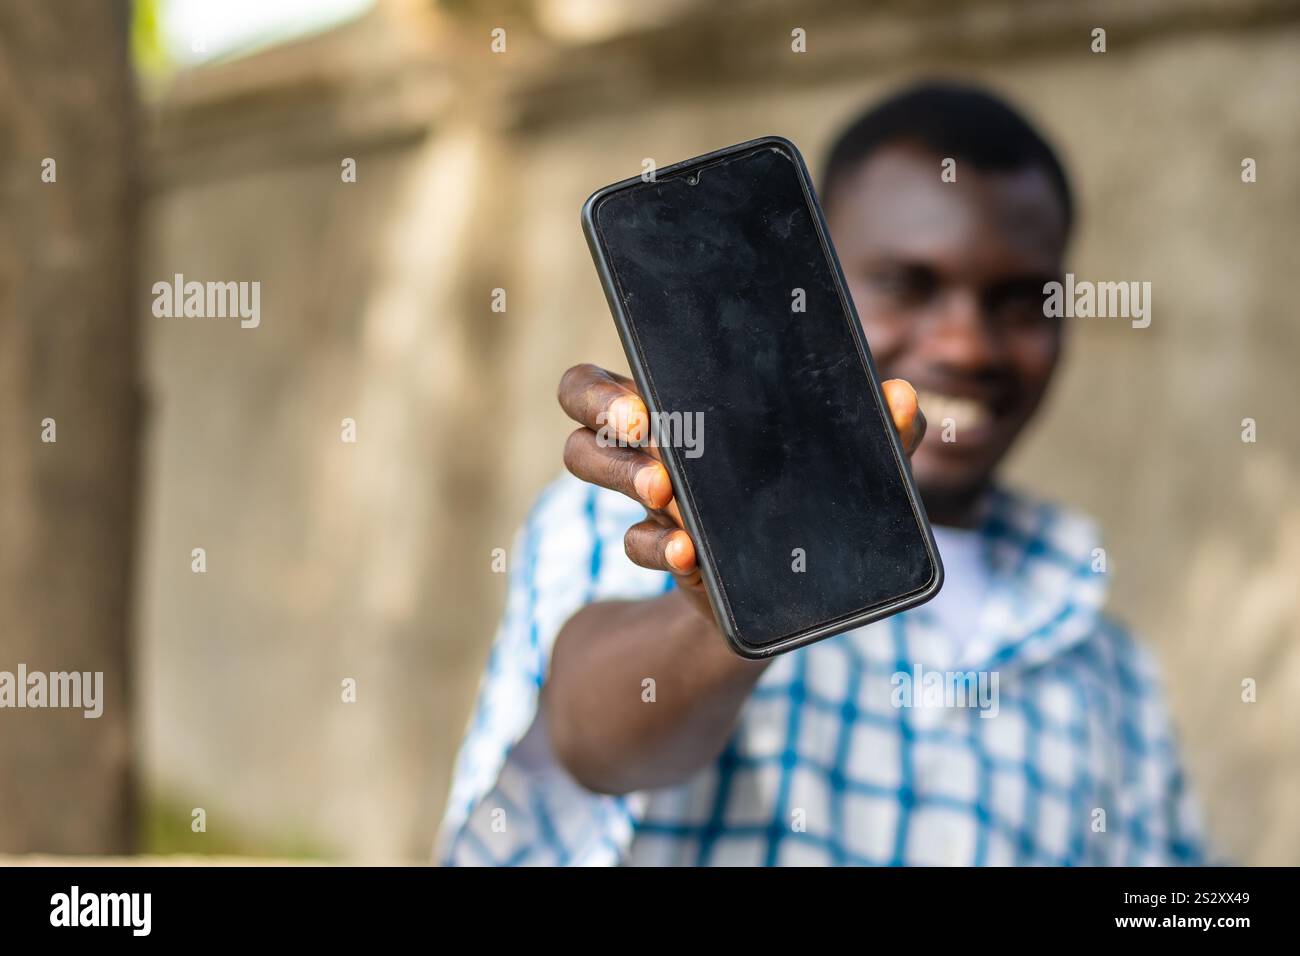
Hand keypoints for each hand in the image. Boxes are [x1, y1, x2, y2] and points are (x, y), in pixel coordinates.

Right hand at [558, 363, 926, 622]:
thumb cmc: (807, 491)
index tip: (643, 407)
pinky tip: (687, 554)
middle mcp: (646, 447)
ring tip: (665, 494)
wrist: (793, 583)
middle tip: (647, 434)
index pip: (602, 382)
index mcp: (676, 404)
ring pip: (590, 469)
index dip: (603, 391)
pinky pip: (635, 543)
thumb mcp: (842, 458)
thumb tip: (902, 398)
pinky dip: (657, 547)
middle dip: (602, 420)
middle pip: (581, 422)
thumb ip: (876, 428)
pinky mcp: (663, 548)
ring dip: (622, 477)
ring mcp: (648, 501)